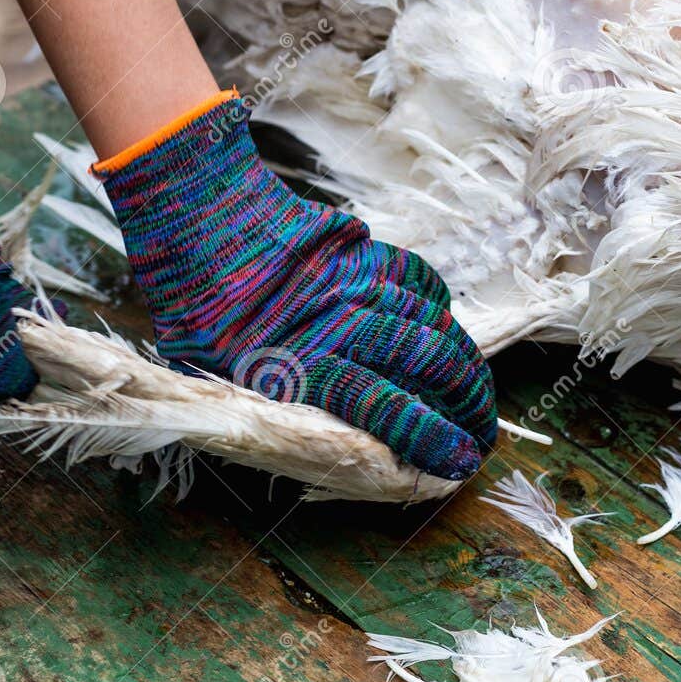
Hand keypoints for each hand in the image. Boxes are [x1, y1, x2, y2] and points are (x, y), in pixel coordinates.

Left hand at [94, 93, 497, 480]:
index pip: (388, 412)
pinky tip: (439, 322)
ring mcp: (358, 283)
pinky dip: (436, 304)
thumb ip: (280, 412)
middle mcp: (340, 324)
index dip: (434, 440)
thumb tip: (345, 445)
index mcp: (300, 367)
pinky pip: (418, 278)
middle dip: (469, 401)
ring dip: (462, 360)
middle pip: (429, 363)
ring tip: (472, 388)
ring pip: (433, 321)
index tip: (460, 460)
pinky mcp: (364, 250)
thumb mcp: (222, 380)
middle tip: (482, 430)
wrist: (199, 221)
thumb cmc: (199, 315)